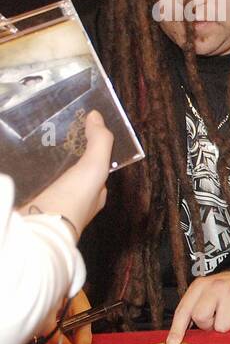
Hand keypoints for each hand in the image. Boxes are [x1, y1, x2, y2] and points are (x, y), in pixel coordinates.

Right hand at [19, 110, 113, 235]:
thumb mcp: (95, 167)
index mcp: (95, 194)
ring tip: (28, 142)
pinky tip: (16, 161)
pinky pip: (28, 184)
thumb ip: (99, 142)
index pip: (95, 167)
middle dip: (61, 155)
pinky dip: (24, 172)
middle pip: (69, 171)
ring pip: (47, 178)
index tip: (75, 128)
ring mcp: (51, 204)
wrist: (40, 228)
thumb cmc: (73, 198)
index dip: (89, 148)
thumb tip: (97, 115)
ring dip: (40, 163)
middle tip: (46, 132)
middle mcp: (75, 201)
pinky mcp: (29, 204)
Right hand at [29, 290, 96, 343]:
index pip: (47, 328)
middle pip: (39, 343)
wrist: (58, 283)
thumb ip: (84, 333)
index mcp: (47, 306)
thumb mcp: (82, 309)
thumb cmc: (68, 293)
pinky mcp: (28, 332)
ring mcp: (29, 325)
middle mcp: (33, 317)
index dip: (58, 342)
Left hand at [166, 271, 229, 343]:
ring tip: (229, 316)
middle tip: (215, 320)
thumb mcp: (204, 295)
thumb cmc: (222, 293)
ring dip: (225, 327)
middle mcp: (215, 286)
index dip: (177, 328)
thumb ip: (191, 312)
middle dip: (207, 325)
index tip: (173, 343)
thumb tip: (175, 340)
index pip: (184, 310)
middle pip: (201, 317)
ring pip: (222, 326)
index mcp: (200, 285)